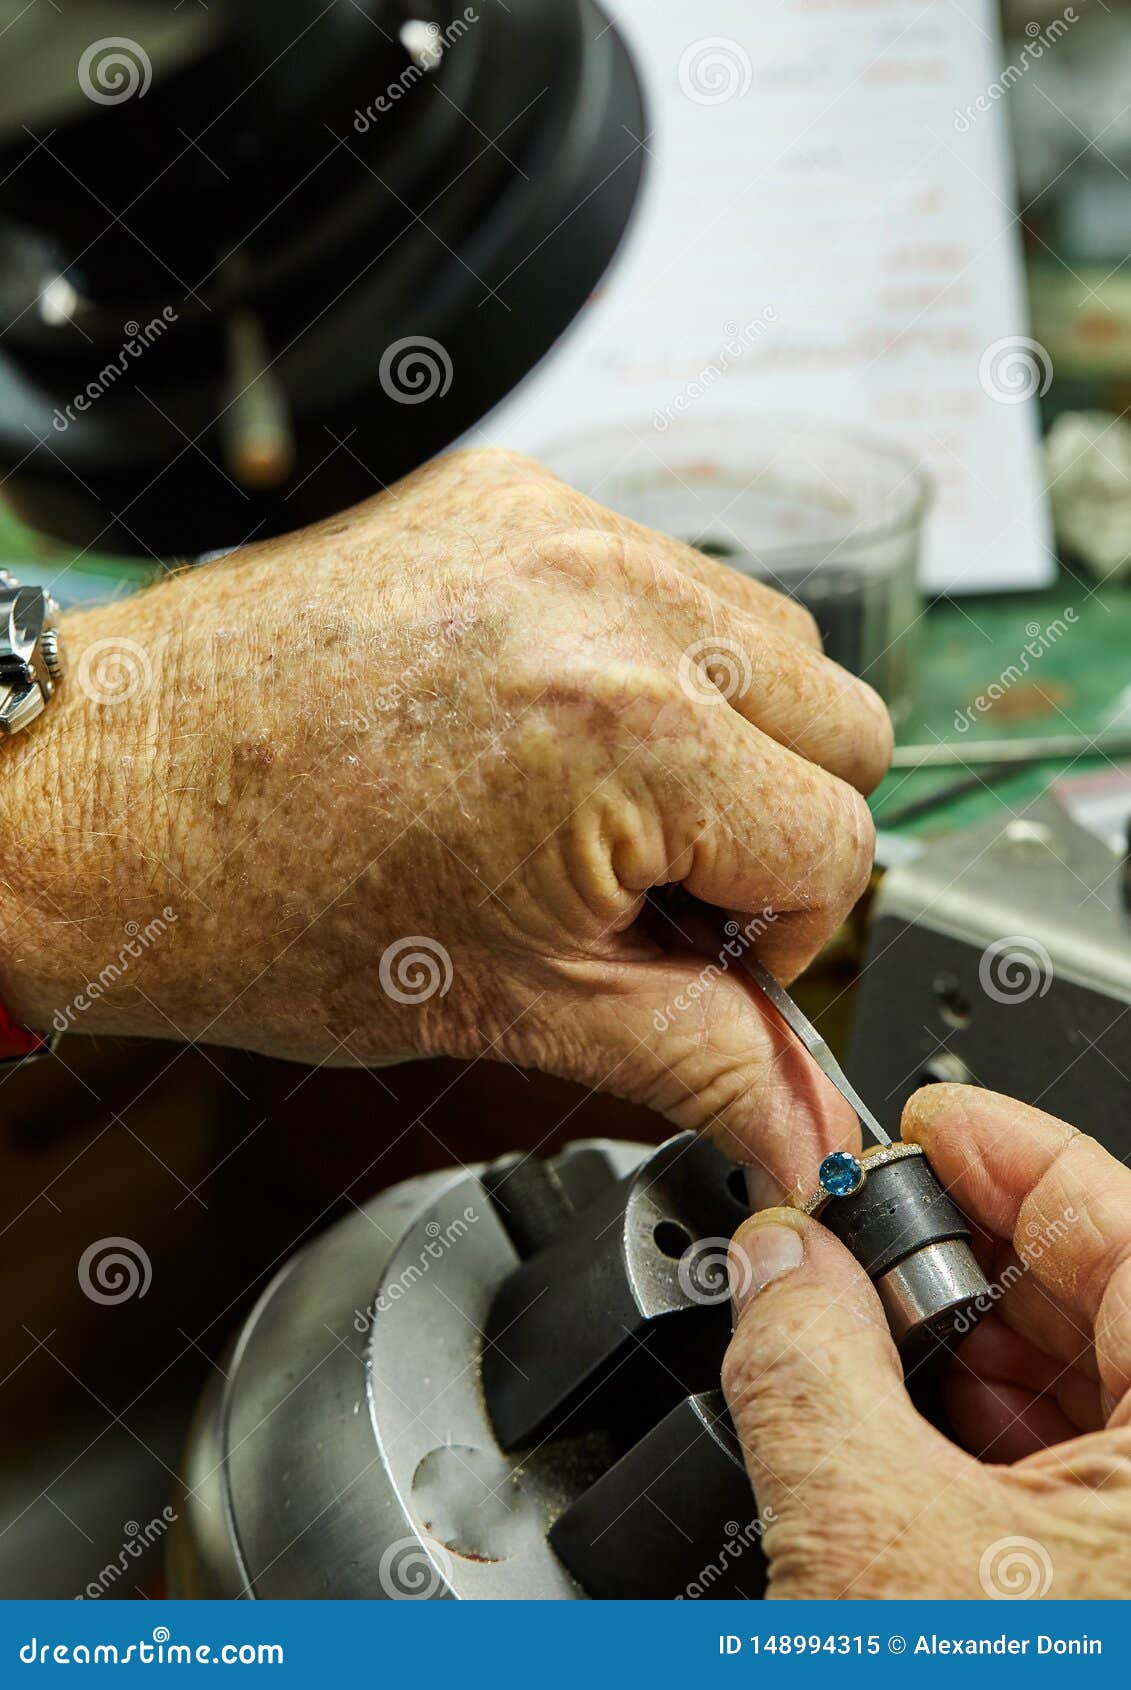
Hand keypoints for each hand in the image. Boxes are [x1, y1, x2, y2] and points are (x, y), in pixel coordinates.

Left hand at [3, 448, 889, 1190]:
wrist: (98, 800)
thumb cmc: (256, 901)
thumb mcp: (516, 1007)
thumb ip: (701, 1064)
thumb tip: (807, 1131)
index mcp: (631, 734)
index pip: (841, 842)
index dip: (780, 932)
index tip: (701, 955)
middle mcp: (610, 598)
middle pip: (843, 721)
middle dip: (775, 826)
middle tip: (658, 888)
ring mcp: (560, 529)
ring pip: (773, 637)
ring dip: (727, 737)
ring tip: (601, 809)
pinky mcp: (512, 498)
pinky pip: (667, 578)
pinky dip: (648, 663)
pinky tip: (551, 731)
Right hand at [723, 1084, 1130, 1597]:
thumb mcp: (868, 1535)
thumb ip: (807, 1364)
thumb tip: (778, 1258)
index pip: (1123, 1220)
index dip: (1010, 1149)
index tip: (931, 1125)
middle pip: (1099, 1297)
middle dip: (961, 1256)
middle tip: (867, 1234)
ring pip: (1085, 1387)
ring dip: (960, 1349)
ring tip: (864, 1335)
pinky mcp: (1112, 1580)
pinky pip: (1078, 1473)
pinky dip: (982, 1434)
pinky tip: (903, 1433)